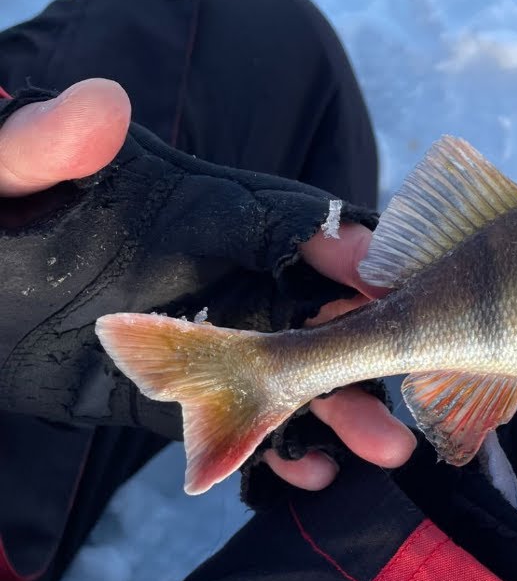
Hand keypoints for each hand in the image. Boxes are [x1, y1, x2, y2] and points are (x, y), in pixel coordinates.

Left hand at [0, 80, 414, 489]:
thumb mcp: (4, 174)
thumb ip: (41, 145)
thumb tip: (99, 105)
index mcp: (197, 214)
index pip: (288, 220)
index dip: (339, 242)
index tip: (379, 270)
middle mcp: (221, 274)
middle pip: (315, 305)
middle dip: (368, 343)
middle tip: (411, 377)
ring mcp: (206, 336)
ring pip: (293, 371)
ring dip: (344, 408)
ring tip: (388, 447)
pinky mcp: (176, 390)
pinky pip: (240, 423)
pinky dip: (281, 451)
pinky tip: (314, 475)